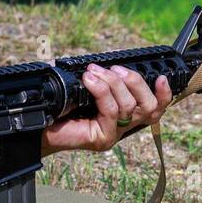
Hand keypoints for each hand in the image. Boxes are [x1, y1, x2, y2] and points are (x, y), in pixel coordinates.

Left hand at [41, 65, 170, 154]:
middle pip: (149, 107)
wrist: (38, 127)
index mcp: (124, 115)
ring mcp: (113, 135)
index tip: (162, 76)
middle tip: (114, 68)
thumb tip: (104, 63)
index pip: (154, 108)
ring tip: (95, 72)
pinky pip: (111, 111)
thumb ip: (101, 79)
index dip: (164, 94)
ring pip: (130, 106)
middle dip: (136, 82)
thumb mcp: (85, 88)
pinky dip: (102, 91)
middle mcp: (122, 127)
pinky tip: (90, 80)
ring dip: (114, 83)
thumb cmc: (59, 107)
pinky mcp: (102, 139)